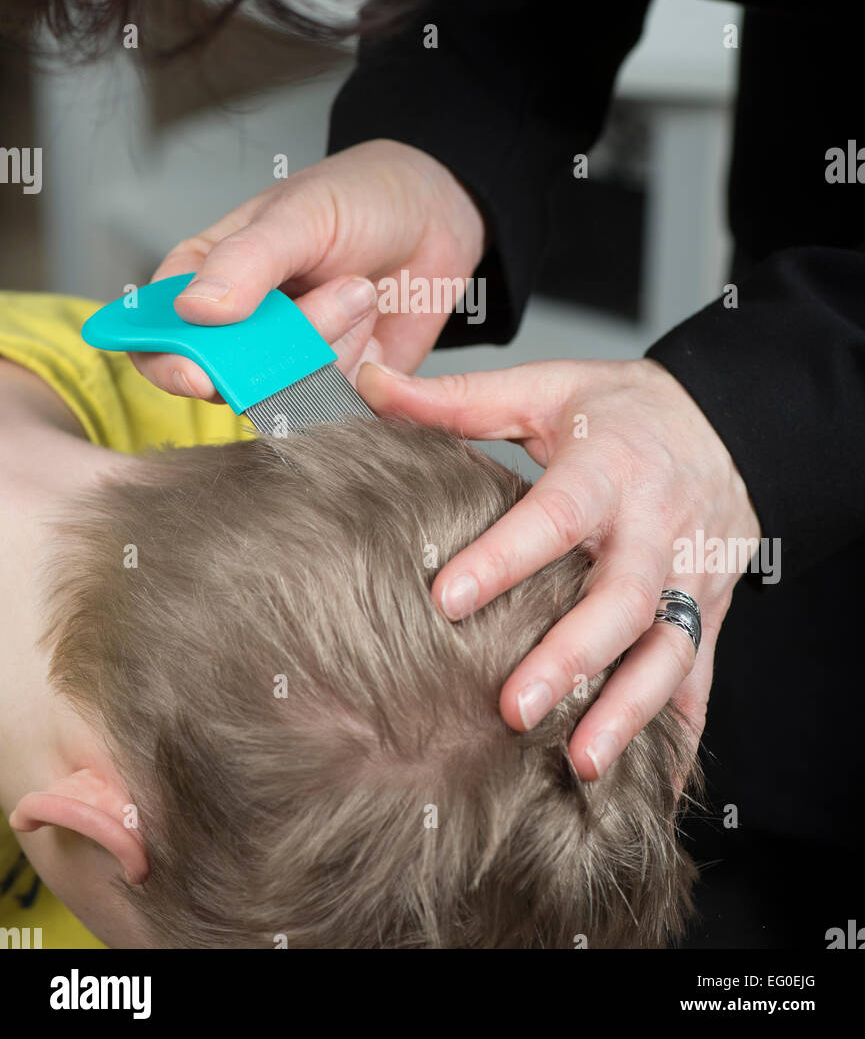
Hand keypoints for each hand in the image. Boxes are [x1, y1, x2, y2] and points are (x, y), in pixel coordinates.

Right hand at [130, 139, 486, 396]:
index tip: (200, 374)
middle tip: (343, 289)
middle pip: (223, 376)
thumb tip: (192, 309)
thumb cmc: (360, 197)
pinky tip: (373, 320)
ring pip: (283, 390)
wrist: (437, 215)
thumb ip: (247, 261)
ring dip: (330, 344)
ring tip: (361, 290)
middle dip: (278, 347)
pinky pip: (330, 404)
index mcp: (206, 276)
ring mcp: (284, 360)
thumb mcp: (302, 214)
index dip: (168, 362)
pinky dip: (357, 367)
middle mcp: (237, 328)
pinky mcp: (332, 385)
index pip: (156, 334)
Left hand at [357, 355, 760, 777]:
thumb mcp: (546, 389)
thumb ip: (457, 399)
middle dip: (571, 657)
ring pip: (665, 652)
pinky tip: (649, 793)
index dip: (503, 558)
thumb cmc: (626, 410)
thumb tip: (369, 385)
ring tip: (579, 763)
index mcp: (607, 470)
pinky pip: (698, 682)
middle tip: (513, 708)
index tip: (446, 599)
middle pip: (620, 601)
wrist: (730, 425)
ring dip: (626, 710)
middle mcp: (654, 531)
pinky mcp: (708, 615)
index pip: (555, 518)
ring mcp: (687, 580)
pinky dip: (677, 739)